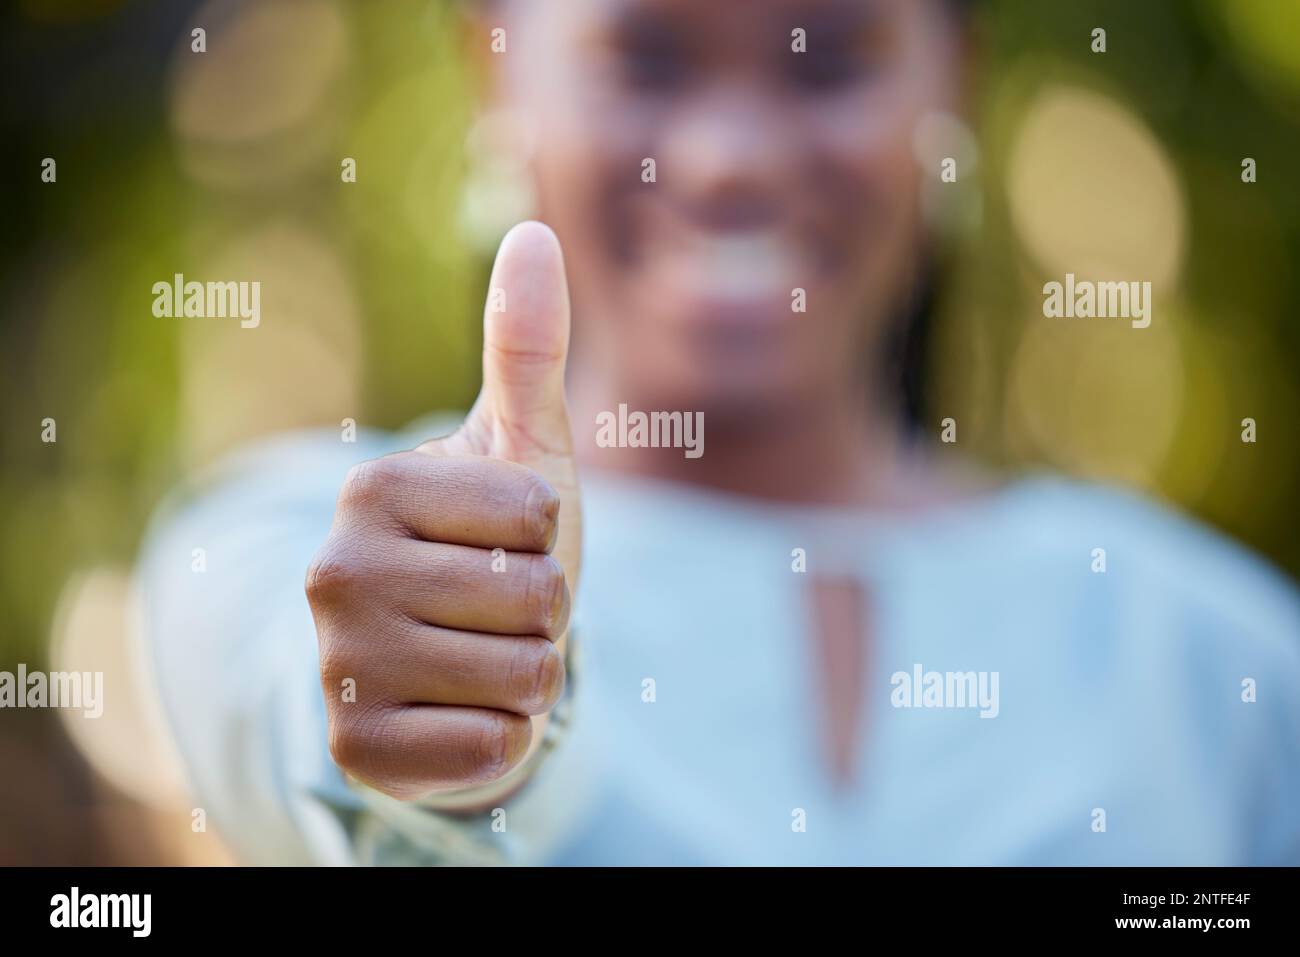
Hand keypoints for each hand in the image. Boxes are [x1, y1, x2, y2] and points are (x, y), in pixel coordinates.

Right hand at [306, 221, 581, 800]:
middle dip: (544, 612)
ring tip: (482, 658)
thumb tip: (531, 231)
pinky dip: (501, 738)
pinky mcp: (353, 750)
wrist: (452, 659)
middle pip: (536, 598)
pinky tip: (460, 715)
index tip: (504, 543)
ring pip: (522, 677)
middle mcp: (333, 572)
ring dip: (529, 675)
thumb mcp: (524, 448)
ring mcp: (336, 666)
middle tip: (494, 609)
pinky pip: (488, 750)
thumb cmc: (498, 546)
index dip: (548, 538)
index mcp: (373, 487)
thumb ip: (526, 346)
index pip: (538, 516)